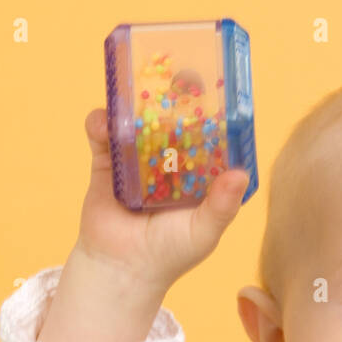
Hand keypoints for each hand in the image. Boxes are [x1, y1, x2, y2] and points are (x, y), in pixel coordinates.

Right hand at [75, 107, 250, 294]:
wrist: (121, 268)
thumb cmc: (169, 255)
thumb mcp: (203, 232)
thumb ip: (222, 206)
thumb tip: (240, 174)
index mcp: (196, 175)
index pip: (207, 139)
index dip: (213, 117)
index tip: (216, 93)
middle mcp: (168, 163)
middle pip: (171, 122)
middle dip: (173, 100)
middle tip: (177, 73)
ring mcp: (137, 160)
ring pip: (136, 123)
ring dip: (134, 104)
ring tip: (136, 92)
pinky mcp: (107, 162)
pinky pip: (103, 134)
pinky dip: (101, 122)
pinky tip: (104, 121)